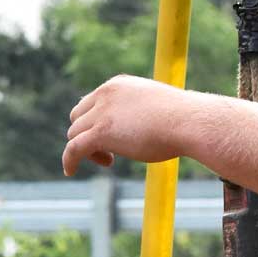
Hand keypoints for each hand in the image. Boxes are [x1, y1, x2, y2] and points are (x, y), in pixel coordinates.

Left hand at [62, 76, 194, 176]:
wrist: (188, 122)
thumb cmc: (183, 119)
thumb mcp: (159, 108)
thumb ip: (145, 113)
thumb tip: (152, 126)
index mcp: (118, 85)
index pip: (92, 102)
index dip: (95, 122)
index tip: (111, 139)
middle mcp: (105, 94)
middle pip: (78, 116)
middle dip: (88, 134)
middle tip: (111, 153)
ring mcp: (101, 112)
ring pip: (75, 133)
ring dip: (87, 150)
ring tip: (110, 161)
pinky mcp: (100, 132)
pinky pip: (73, 148)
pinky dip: (69, 160)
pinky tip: (70, 171)